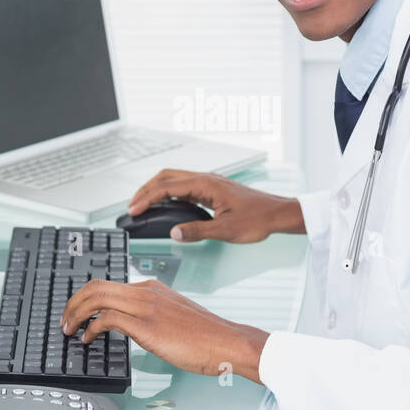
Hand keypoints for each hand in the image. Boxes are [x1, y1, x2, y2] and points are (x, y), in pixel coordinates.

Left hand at [61, 278, 268, 382]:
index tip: (77, 313)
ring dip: (76, 314)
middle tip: (65, 321)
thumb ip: (154, 315)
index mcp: (152, 288)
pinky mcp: (147, 324)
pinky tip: (89, 340)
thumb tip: (134, 326)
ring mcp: (146, 306)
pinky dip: (91, 328)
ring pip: (96, 298)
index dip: (85, 298)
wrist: (227, 342)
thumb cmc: (207, 336)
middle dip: (73, 303)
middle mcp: (146, 291)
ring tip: (69, 330)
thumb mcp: (176, 317)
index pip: (108, 284)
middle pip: (95, 286)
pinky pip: (107, 319)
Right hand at [126, 169, 304, 242]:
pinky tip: (166, 205)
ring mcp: (209, 182)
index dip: (147, 199)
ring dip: (157, 189)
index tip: (133, 210)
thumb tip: (174, 233)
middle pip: (166, 177)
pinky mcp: (213, 188)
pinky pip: (185, 185)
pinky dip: (169, 192)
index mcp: (205, 184)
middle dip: (146, 189)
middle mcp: (205, 179)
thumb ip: (197, 231)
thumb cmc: (257, 219)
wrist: (277, 213)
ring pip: (175, 179)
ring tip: (144, 204)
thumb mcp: (225, 230)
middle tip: (132, 206)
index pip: (167, 188)